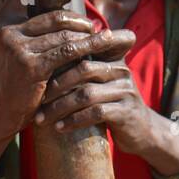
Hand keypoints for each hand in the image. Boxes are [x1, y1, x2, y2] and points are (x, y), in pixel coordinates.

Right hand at [0, 0, 134, 141]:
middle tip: (95, 27)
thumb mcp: (8, 49)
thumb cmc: (7, 81)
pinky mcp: (31, 65)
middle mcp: (6, 29)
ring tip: (104, 40)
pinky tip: (98, 50)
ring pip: (65, 34)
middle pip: (55, 15)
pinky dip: (87, 51)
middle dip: (80, 22)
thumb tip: (62, 17)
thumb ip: (27, 30)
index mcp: (1, 21)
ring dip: (88, 38)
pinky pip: (68, 52)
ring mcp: (17, 47)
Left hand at [35, 58, 157, 154]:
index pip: (87, 47)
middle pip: (83, 69)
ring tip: (42, 118)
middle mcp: (121, 70)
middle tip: (36, 99)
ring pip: (86, 94)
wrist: (142, 131)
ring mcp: (125, 91)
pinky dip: (74, 120)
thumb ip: (84, 69)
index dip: (63, 53)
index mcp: (113, 58)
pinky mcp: (126, 112)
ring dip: (60, 107)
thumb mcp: (102, 82)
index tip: (38, 68)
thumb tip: (44, 59)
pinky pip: (95, 113)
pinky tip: (60, 128)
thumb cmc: (113, 104)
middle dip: (56, 85)